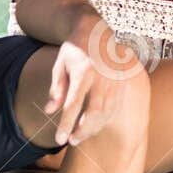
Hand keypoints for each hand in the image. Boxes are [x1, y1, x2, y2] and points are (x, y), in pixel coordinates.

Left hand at [44, 23, 143, 146]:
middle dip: (82, 130)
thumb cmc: (74, 50)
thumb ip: (56, 89)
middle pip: (93, 112)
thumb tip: (50, 111)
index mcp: (83, 72)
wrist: (96, 31)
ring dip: (93, 128)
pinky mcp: (122, 82)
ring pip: (106, 112)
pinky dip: (105, 119)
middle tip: (71, 141)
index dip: (66, 124)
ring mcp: (114, 80)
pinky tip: (95, 125)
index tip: (59, 139)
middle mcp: (101, 77)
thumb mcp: (60, 66)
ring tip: (80, 136)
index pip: (73, 105)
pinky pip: (115, 106)